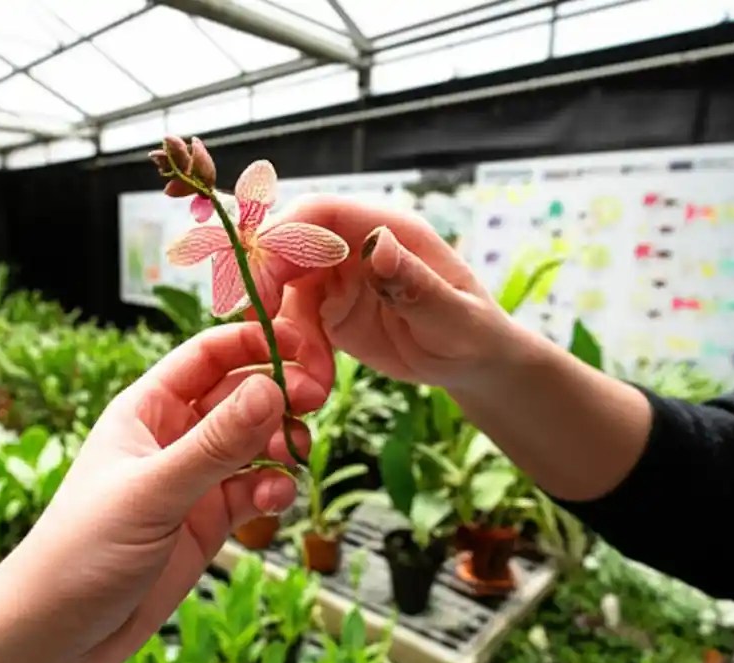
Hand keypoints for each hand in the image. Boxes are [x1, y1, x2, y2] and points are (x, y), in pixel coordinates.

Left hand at [0, 320, 330, 662]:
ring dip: (281, 443)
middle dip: (278, 393)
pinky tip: (276, 499)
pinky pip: (253, 491)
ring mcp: (192, 481)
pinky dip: (271, 489)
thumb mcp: (152, 491)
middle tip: (314, 400)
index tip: (303, 344)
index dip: (254, 342)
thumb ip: (215, 443)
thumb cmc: (80, 551)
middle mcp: (171, 438)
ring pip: (253, 444)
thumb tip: (270, 388)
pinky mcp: (206, 523)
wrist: (57, 634)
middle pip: (239, 395)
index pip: (207, 355)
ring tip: (296, 453)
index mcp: (145, 410)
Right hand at [273, 196, 542, 388]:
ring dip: (281, 326)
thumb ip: (413, 284)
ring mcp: (338, 277)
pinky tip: (316, 378)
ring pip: (283, 287)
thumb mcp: (451, 316)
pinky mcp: (328, 309)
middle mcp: (355, 246)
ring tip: (308, 370)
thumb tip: (378, 245)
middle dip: (265, 281)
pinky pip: (292, 320)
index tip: (263, 278)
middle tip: (260, 325)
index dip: (283, 236)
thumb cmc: (473, 333)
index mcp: (387, 230)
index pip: (320, 213)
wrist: (471, 364)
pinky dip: (295, 348)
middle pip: (288, 244)